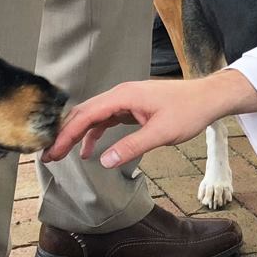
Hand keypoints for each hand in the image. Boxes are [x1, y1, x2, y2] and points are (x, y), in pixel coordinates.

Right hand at [45, 71, 256, 168]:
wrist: (208, 98)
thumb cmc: (188, 111)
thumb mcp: (161, 133)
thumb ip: (131, 147)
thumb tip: (103, 162)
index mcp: (123, 96)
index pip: (85, 115)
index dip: (65, 134)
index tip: (51, 152)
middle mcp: (120, 95)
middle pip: (83, 114)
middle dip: (64, 134)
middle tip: (48, 156)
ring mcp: (125, 100)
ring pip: (93, 117)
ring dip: (77, 134)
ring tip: (61, 154)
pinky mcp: (132, 108)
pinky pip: (106, 120)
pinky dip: (94, 134)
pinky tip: (90, 151)